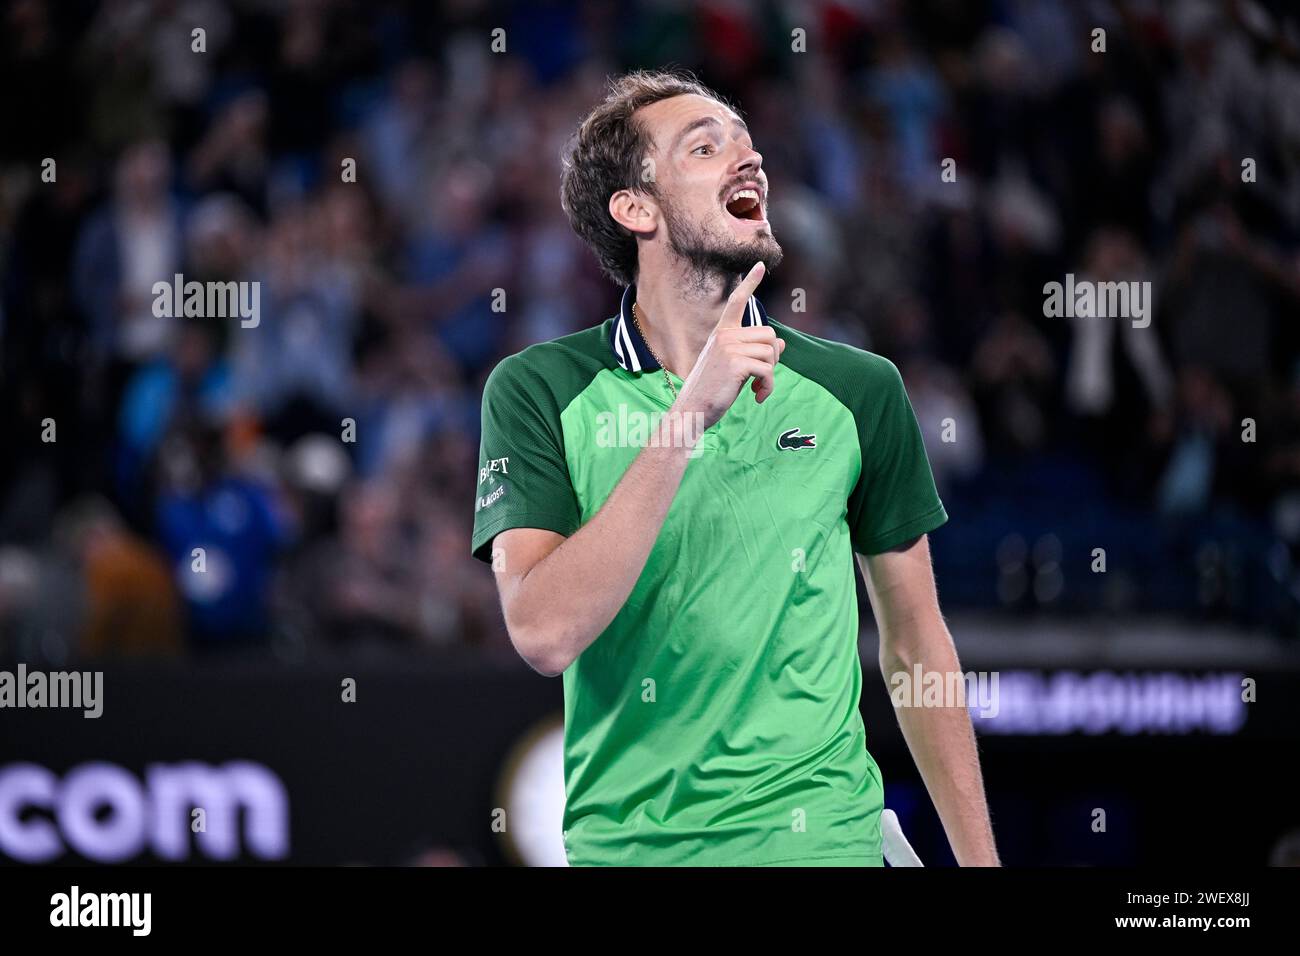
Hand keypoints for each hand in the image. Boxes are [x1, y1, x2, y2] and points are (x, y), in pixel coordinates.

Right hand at [675, 262, 785, 429]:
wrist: (693, 411)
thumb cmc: (713, 391)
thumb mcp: (736, 368)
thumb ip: (755, 353)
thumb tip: (782, 343)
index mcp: (721, 333)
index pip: (737, 301)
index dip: (750, 283)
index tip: (759, 265)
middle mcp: (724, 336)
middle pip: (769, 334)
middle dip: (773, 358)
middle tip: (762, 377)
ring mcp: (729, 348)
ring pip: (771, 352)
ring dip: (770, 375)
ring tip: (758, 389)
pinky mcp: (736, 363)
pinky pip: (768, 370)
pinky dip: (768, 387)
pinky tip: (757, 397)